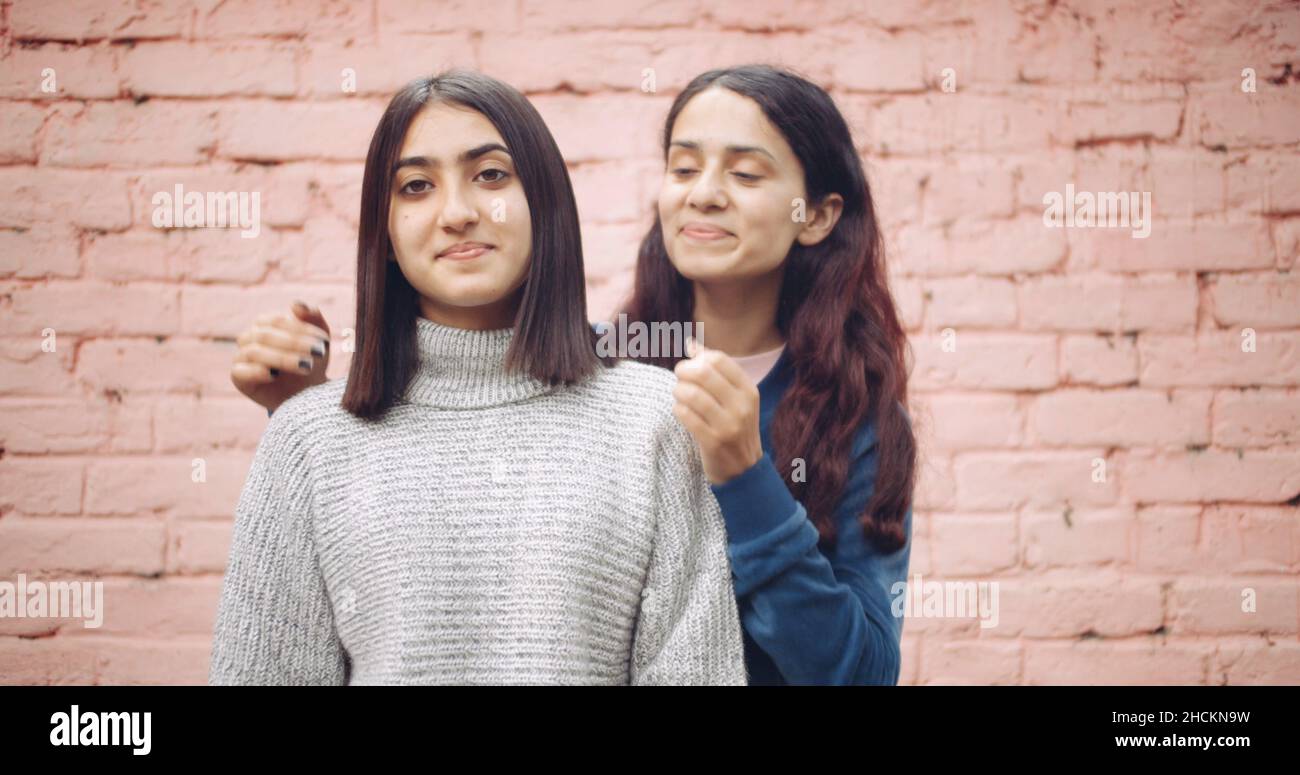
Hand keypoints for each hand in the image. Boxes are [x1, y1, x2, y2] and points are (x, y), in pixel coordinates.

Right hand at [230, 300, 331, 412]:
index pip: (278, 321)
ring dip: (282, 358)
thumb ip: (312, 317)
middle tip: (318, 353)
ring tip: (306, 366)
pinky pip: (240, 371)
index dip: (300, 330)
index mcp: (265, 324)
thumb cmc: (312, 361)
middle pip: (266, 335)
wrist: (309, 393)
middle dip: (295, 344)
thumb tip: (295, 304)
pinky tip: (274, 375)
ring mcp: (241, 357)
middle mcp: (249, 338)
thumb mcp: (319, 339)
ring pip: (255, 352)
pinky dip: (256, 372)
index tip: (324, 342)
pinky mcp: (238, 378)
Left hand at [671, 339, 763, 484]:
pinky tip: (680, 411)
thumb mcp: (734, 399)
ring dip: (679, 391)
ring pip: (692, 394)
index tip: (691, 365)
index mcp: (749, 391)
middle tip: (679, 376)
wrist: (743, 469)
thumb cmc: (734, 427)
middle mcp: (741, 406)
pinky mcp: (713, 441)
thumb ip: (715, 371)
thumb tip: (691, 344)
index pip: (719, 360)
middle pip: (704, 374)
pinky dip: (678, 409)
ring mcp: (728, 425)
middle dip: (684, 371)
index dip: (699, 358)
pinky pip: (686, 416)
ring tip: (679, 394)